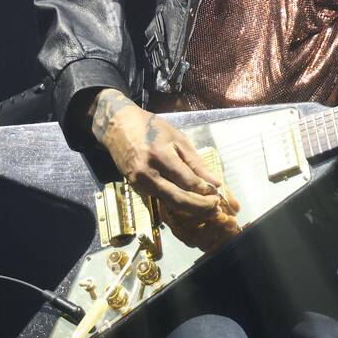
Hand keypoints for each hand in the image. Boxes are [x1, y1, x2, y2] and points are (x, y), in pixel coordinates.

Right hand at [89, 89, 240, 250]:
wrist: (118, 127)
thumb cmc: (152, 128)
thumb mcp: (178, 138)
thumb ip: (196, 162)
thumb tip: (215, 182)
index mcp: (160, 156)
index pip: (187, 181)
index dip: (205, 191)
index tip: (219, 196)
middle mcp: (147, 173)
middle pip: (177, 199)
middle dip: (200, 207)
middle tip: (217, 210)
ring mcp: (139, 183)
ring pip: (169, 203)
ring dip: (190, 210)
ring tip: (208, 210)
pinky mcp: (135, 188)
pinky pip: (160, 200)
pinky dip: (177, 205)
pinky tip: (190, 205)